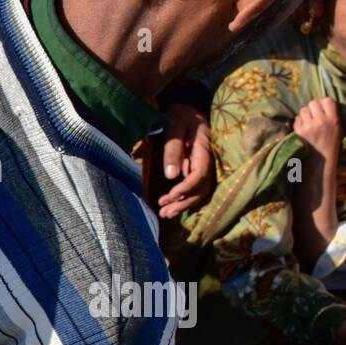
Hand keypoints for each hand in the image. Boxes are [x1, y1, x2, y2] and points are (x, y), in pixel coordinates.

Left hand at [158, 103, 214, 218]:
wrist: (188, 102)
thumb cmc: (180, 112)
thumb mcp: (174, 127)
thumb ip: (173, 149)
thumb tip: (172, 176)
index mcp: (204, 148)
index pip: (200, 175)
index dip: (186, 188)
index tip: (169, 196)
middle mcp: (208, 158)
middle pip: (202, 187)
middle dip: (184, 202)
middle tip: (164, 212)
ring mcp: (204, 162)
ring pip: (200, 189)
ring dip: (184, 203)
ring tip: (165, 213)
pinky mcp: (198, 164)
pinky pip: (196, 184)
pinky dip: (185, 196)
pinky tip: (173, 204)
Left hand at [294, 96, 343, 166]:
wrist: (320, 161)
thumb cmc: (331, 143)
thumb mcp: (338, 127)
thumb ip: (331, 114)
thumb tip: (321, 102)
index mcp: (333, 119)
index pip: (327, 100)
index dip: (323, 102)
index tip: (322, 107)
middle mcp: (321, 121)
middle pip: (313, 103)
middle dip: (312, 107)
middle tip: (313, 114)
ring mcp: (309, 126)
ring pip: (303, 110)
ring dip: (305, 113)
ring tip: (308, 120)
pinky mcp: (299, 132)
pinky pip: (296, 119)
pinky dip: (299, 121)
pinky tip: (303, 127)